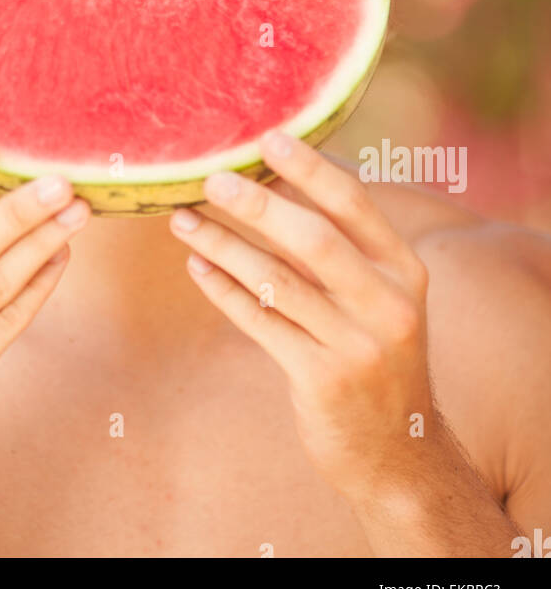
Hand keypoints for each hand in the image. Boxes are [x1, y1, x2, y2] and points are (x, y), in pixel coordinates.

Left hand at [169, 131, 433, 502]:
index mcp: (405, 270)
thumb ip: (345, 246)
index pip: (355, 204)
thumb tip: (279, 175)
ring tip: (183, 220)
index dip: (310, 168)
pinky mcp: (323, 380)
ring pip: (278, 282)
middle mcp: (388, 305)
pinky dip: (224, 291)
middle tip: (211, 178)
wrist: (399, 451)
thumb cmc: (375, 353)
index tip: (268, 137)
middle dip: (258, 205)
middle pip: (314, 239)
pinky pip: (262, 323)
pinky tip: (197, 266)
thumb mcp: (382, 297)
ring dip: (224, 246)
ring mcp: (357, 346)